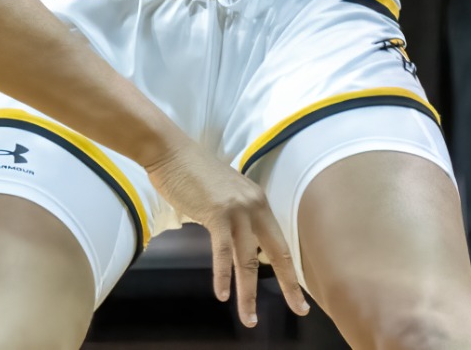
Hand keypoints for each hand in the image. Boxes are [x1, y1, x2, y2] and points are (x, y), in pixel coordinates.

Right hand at [141, 136, 307, 326]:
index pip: (279, 241)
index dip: (289, 269)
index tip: (298, 292)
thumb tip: (239, 242)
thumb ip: (236, 215)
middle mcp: (254, 205)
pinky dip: (223, 276)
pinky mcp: (217, 213)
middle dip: (289, 284)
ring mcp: (237, 209)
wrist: (170, 151)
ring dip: (248, 293)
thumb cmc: (192, 172)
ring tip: (249, 318)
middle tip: (300, 309)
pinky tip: (222, 294)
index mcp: (258, 201)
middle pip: (276, 252)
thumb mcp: (224, 194)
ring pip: (248, 260)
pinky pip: (223, 252)